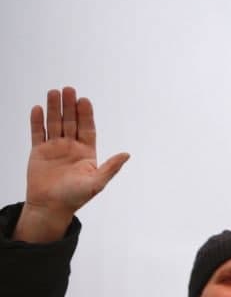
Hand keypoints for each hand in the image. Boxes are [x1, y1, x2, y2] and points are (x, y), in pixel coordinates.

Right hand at [15, 87, 128, 242]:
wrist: (50, 207)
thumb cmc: (75, 198)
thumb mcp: (96, 182)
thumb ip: (111, 167)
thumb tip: (127, 154)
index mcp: (87, 152)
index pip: (87, 128)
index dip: (86, 114)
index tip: (84, 100)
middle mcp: (71, 147)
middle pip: (71, 121)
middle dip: (69, 106)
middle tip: (69, 89)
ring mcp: (54, 148)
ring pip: (54, 123)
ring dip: (54, 108)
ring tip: (53, 92)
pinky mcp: (38, 152)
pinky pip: (38, 133)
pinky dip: (37, 121)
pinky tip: (38, 108)